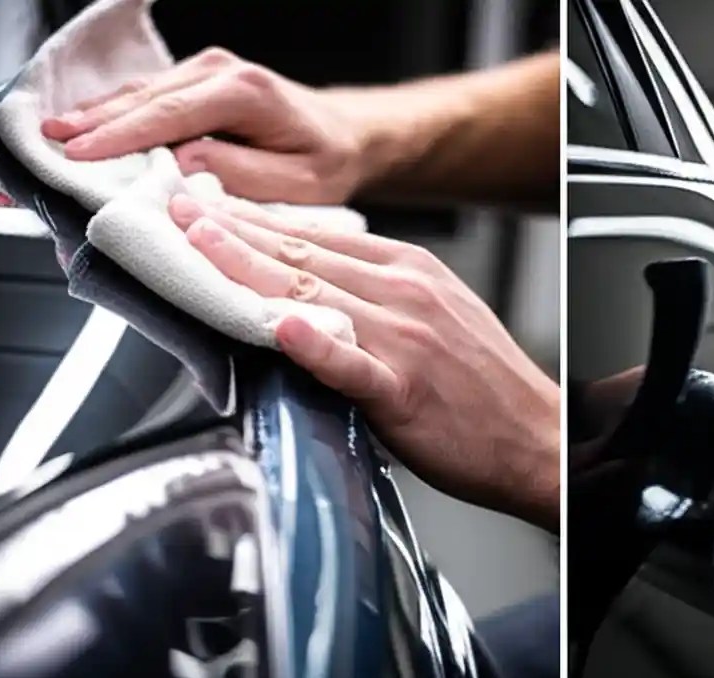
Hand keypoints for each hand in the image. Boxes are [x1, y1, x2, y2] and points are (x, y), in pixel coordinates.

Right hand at [41, 48, 369, 203]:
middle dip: (89, 125)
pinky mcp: (193, 84)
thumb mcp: (300, 182)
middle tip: (43, 150)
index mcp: (244, 92)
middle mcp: (218, 72)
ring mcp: (203, 72)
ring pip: (136, 95)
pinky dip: (111, 117)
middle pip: (141, 99)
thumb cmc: (327, 160)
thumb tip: (181, 167)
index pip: (169, 114)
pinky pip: (145, 99)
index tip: (77, 154)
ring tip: (47, 142)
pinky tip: (81, 134)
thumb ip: (241, 175)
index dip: (119, 136)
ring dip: (91, 119)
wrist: (347, 134)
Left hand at [166, 193, 560, 529]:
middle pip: (303, 254)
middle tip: (173, 208)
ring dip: (251, 267)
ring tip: (200, 246)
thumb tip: (308, 286)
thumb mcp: (435, 315)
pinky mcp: (406, 391)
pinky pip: (354, 365)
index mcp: (409, 272)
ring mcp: (405, 340)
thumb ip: (375, 295)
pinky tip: (285, 329)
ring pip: (313, 294)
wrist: (540, 439)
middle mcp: (405, 294)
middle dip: (232, 229)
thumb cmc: (484, 388)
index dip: (254, 217)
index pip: (317, 234)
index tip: (205, 202)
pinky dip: (319, 346)